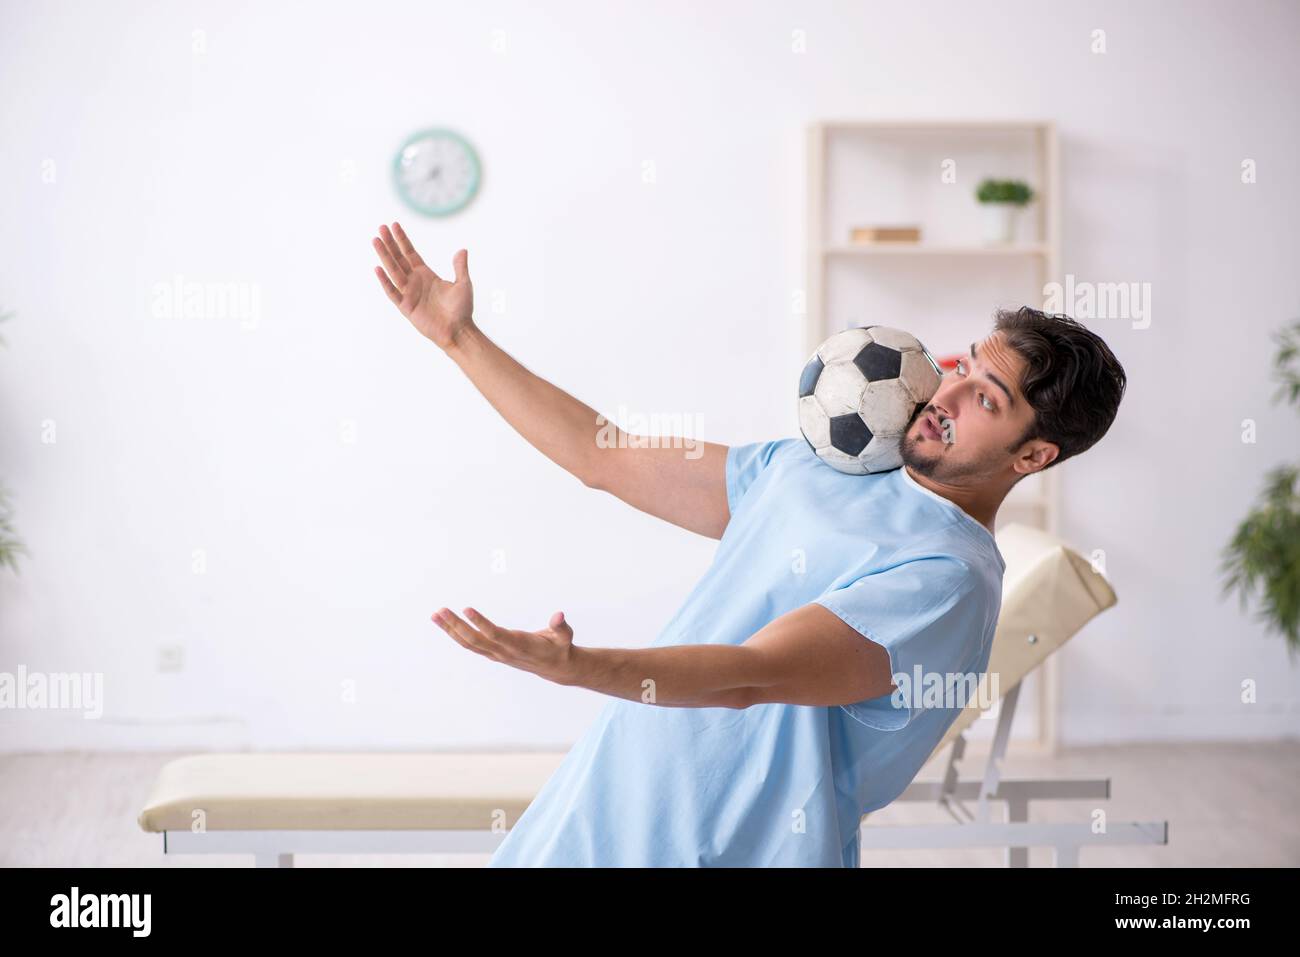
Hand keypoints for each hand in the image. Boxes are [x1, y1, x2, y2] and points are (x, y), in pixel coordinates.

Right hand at [372, 222, 473, 349]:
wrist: (458, 331)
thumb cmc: (462, 310)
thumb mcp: (463, 284)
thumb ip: (460, 267)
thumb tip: (462, 249)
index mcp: (426, 274)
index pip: (410, 253)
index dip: (402, 240)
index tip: (394, 225)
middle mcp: (415, 282)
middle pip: (399, 259)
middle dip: (390, 243)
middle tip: (381, 227)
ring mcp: (409, 293)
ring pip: (393, 271)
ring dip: (384, 256)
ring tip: (376, 240)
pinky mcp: (406, 307)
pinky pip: (393, 292)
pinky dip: (385, 281)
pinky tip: (377, 268)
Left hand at [433, 607, 578, 685]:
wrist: (555, 668)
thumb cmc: (560, 647)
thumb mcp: (564, 636)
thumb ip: (561, 626)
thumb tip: (560, 615)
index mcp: (519, 645)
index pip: (495, 634)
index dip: (480, 623)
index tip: (466, 609)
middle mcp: (504, 651)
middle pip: (475, 640)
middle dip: (456, 625)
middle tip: (440, 610)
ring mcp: (496, 654)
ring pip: (469, 643)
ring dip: (450, 629)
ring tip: (435, 615)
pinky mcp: (493, 653)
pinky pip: (471, 644)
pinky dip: (456, 634)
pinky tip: (445, 623)